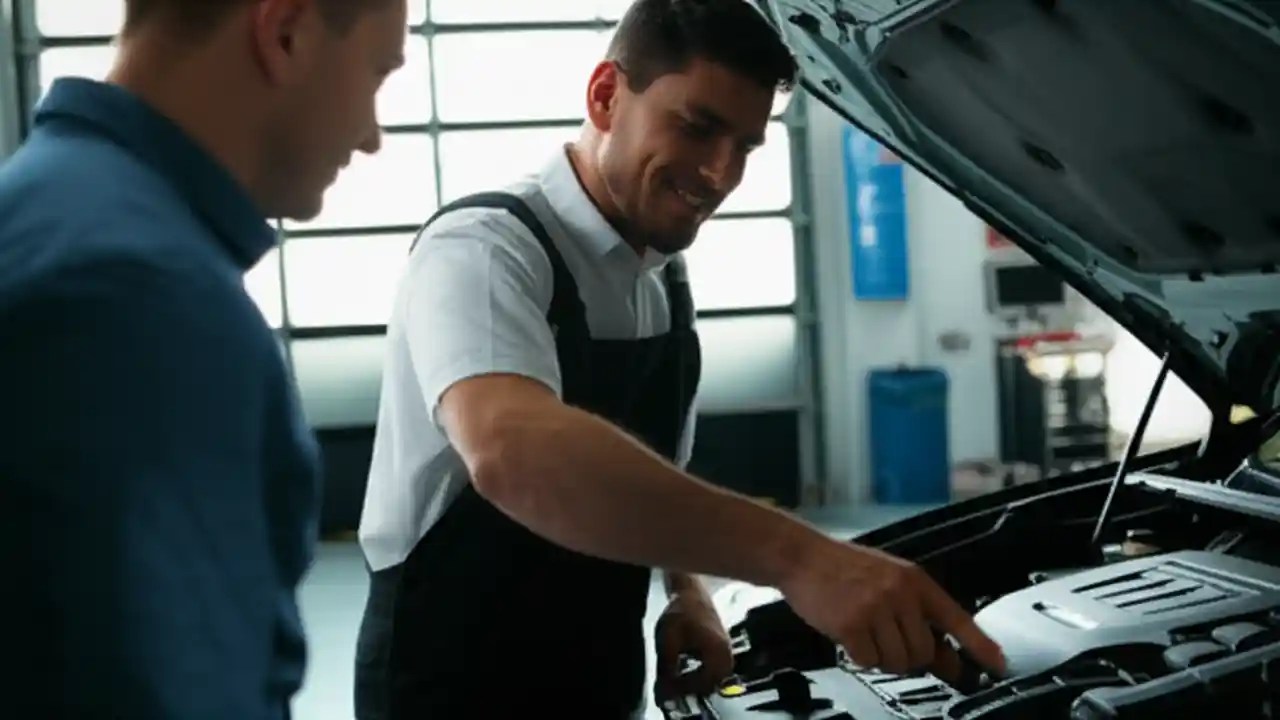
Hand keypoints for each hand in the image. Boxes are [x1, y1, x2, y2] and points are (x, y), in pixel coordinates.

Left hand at [653, 590, 734, 699]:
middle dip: (692, 687)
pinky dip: (700, 671)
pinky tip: (685, 668)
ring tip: (677, 678)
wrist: (689, 592)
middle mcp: (726, 653)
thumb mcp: (669, 642)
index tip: (670, 692)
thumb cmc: (680, 613)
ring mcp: (726, 650)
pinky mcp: (722, 646)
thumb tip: (665, 692)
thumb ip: (668, 669)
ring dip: (697, 680)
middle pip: (712, 683)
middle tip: (673, 687)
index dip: (686, 690)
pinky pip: (715, 668)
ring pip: (714, 677)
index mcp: (717, 652)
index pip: (705, 684)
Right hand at [778, 538, 1005, 679]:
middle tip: (889, 641)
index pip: (957, 618)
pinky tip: (850, 636)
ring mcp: (875, 608)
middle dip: (909, 657)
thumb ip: (917, 614)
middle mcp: (899, 593)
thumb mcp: (889, 580)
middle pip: (924, 651)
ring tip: (867, 634)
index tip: (999, 665)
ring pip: (897, 661)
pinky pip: (869, 661)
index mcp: (914, 580)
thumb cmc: (844, 568)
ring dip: (883, 658)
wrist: (802, 556)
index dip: (980, 645)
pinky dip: (860, 656)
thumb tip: (945, 657)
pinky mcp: (851, 625)